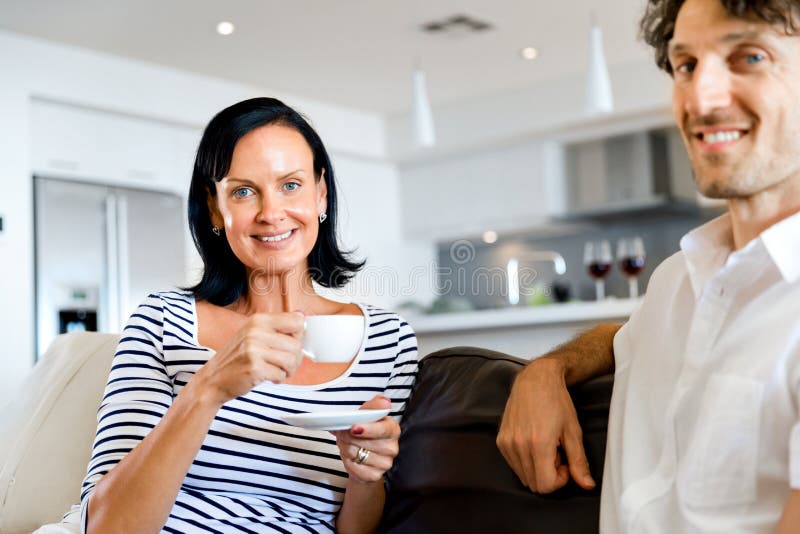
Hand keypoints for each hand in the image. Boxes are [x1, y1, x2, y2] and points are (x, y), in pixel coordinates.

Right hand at [192, 312, 304, 405]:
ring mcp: (254, 350)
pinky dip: (278, 378)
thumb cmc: (236, 358)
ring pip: (292, 359)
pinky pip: (281, 374)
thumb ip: (276, 326)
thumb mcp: (253, 334)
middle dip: (295, 358)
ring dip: (289, 370)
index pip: (297, 321)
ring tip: (279, 371)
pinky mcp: (254, 368)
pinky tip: (269, 376)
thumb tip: (301, 316)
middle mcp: (256, 332)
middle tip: (285, 364)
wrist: (213, 379)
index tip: (290, 344)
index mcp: (258, 320)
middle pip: (297, 344)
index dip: (299, 335)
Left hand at [331, 396, 399, 483]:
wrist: (363, 456)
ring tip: (345, 443)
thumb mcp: (367, 415)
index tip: (354, 427)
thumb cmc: (364, 432)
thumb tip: (384, 401)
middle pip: (364, 442)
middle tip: (341, 432)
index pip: (382, 429)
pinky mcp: (374, 476)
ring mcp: (385, 464)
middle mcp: (392, 448)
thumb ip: (373, 406)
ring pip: (356, 454)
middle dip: (347, 436)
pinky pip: (354, 468)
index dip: (368, 429)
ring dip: (345, 447)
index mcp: (393, 429)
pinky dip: (347, 461)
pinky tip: (349, 456)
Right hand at [496, 357, 594, 492]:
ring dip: (537, 468)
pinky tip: (534, 442)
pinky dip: (526, 461)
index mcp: (538, 444)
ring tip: (545, 446)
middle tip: (557, 453)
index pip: (545, 486)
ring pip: (523, 476)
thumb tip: (587, 485)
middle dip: (549, 474)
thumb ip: (579, 461)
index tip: (565, 463)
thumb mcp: (573, 431)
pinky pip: (514, 464)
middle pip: (534, 484)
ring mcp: (507, 443)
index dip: (559, 480)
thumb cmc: (557, 401)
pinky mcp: (501, 440)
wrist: (536, 380)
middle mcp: (518, 445)